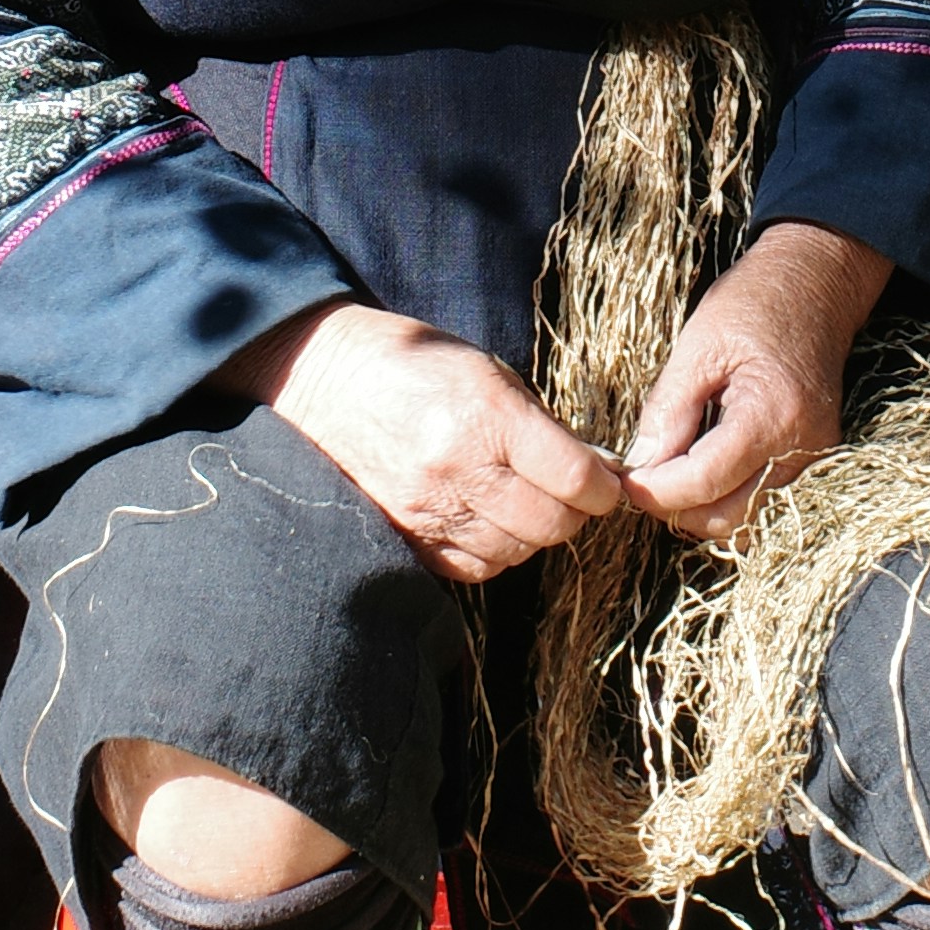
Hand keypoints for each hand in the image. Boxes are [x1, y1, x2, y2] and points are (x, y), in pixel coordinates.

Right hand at [240, 301, 624, 584]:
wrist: (323, 380)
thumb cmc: (413, 363)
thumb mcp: (487, 369)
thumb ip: (540, 423)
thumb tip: (594, 469)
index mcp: (486, 417)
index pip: (573, 478)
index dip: (603, 488)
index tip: (607, 483)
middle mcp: (459, 470)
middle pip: (550, 525)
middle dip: (574, 513)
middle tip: (572, 494)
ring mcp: (428, 510)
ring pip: (516, 552)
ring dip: (534, 534)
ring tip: (528, 503)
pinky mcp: (406, 537)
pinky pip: (473, 567)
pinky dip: (496, 552)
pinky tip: (492, 522)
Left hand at [620, 221, 891, 542]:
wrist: (816, 283)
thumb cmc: (755, 302)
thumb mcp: (698, 345)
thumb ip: (668, 410)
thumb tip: (639, 464)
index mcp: (772, 414)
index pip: (705, 482)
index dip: (657, 491)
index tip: (625, 480)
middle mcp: (801, 447)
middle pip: (729, 518)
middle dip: (677, 508)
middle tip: (641, 481)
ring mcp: (814, 457)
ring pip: (747, 518)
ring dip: (702, 508)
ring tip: (668, 474)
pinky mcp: (813, 456)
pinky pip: (763, 498)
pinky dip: (727, 494)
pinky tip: (700, 467)